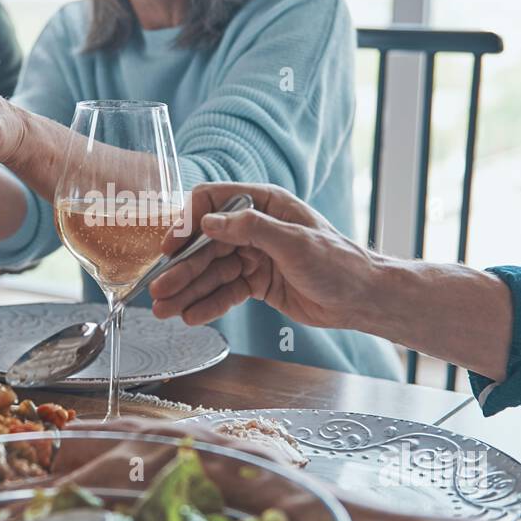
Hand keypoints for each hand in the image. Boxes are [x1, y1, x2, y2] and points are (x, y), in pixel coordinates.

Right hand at [149, 182, 384, 330]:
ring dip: (188, 291)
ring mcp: (254, 256)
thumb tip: (209, 222)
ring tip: (163, 311)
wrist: (362, 298)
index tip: (169, 246)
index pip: (213, 203)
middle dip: (182, 269)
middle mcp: (255, 228)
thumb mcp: (294, 241)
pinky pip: (226, 292)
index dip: (187, 224)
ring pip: (212, 273)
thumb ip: (251, 229)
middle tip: (158, 291)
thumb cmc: (338, 262)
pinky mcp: (257, 283)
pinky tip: (189, 316)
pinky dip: (208, 304)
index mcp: (264, 204)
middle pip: (206, 246)